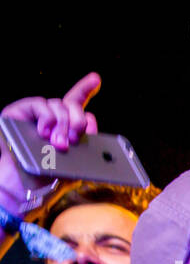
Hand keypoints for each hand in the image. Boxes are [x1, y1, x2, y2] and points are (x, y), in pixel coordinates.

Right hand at [0, 73, 100, 206]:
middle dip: (78, 120)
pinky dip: (46, 117)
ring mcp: (35, 114)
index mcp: (66, 126)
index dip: (85, 88)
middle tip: (75, 137)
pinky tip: (45, 131)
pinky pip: (39, 105)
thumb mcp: (76, 164)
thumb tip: (92, 123)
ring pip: (58, 105)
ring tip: (59, 143)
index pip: (77, 102)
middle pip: (72, 105)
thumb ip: (87, 147)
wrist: (23, 185)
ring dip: (62, 123)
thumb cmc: (48, 177)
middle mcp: (52, 116)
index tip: (96, 79)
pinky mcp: (19, 112)